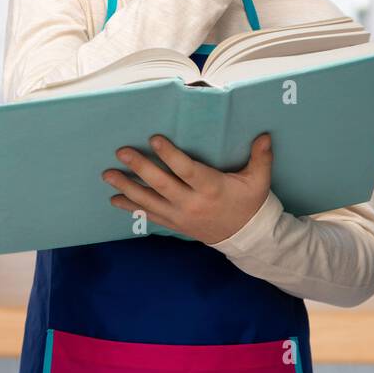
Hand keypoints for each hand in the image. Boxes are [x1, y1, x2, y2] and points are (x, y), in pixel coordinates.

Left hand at [102, 132, 273, 243]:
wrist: (245, 237)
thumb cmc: (250, 204)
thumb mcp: (259, 181)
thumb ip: (261, 157)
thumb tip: (265, 135)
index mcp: (212, 188)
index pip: (186, 169)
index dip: (169, 155)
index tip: (154, 138)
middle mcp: (192, 203)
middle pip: (161, 183)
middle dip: (140, 167)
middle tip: (122, 152)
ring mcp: (180, 215)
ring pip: (149, 201)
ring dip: (127, 187)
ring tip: (109, 174)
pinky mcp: (174, 224)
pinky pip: (148, 215)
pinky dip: (131, 207)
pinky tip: (115, 198)